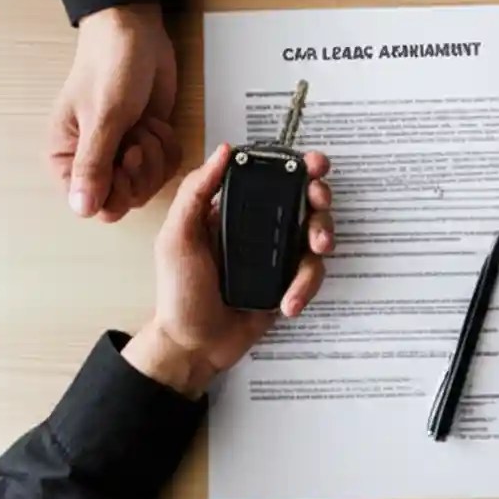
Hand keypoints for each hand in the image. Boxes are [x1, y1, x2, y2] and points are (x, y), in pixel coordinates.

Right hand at [49, 3, 181, 221]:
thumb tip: (82, 209)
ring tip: (144, 125)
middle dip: (141, 170)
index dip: (116, 191)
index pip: (92, 205)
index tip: (126, 160)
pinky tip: (157, 124)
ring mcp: (122, 152)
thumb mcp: (103, 117)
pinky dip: (169, 147)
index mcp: (67, 157)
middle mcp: (93, 160)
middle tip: (138, 139)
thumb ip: (94, 166)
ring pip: (149, 185)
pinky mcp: (147, 143)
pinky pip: (166, 167)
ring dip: (156, 155)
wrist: (136, 32)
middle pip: (125, 199)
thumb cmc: (110, 64)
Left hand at [122, 143, 335, 397]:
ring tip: (316, 250)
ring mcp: (277, 255)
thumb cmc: (179, 293)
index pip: (270, 177)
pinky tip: (288, 301)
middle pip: (304, 200)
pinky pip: (312, 274)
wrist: (194, 346)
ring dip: (322, 238)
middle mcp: (260, 227)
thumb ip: (195, 192)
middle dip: (320, 197)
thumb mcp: (176, 238)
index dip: (296, 166)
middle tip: (320, 204)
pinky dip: (305, 285)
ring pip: (315, 235)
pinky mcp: (289, 283)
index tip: (312, 165)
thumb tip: (223, 151)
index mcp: (234, 210)